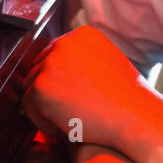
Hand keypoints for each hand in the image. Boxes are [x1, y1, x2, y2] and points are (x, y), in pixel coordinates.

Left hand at [21, 25, 155, 152]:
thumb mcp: (107, 62)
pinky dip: (40, 120)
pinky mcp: (41, 87)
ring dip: (43, 104)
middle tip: (63, 110)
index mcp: (82, 34)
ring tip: (63, 120)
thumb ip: (82, 60)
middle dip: (49, 90)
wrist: (135, 116)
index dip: (57, 77)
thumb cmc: (127, 97)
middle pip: (39, 67)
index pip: (55, 53)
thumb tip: (58, 73)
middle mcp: (64, 43)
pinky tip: (59, 129)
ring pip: (31, 85)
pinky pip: (28, 105)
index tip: (64, 94)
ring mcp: (51, 64)